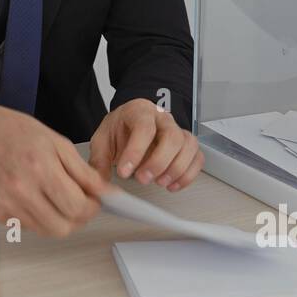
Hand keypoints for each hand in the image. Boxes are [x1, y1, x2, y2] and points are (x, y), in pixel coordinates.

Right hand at [0, 96, 107, 236]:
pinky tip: (31, 195)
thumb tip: (105, 193)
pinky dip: (35, 216)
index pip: (77, 207)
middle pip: (62, 227)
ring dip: (57, 218)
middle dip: (77, 219)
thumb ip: (83, 172)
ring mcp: (4, 204)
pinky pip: (25, 226)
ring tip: (53, 196)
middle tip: (78, 203)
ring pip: (44, 230)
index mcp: (40, 167)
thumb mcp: (58, 142)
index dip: (92, 208)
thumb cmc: (15, 132)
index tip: (93, 201)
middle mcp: (20, 189)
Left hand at [88, 98, 202, 191]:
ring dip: (176, 169)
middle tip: (143, 179)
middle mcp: (162, 118)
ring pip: (188, 146)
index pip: (143, 127)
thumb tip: (100, 183)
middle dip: (159, 161)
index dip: (136, 150)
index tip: (124, 171)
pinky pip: (197, 158)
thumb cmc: (119, 130)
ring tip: (159, 182)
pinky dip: (188, 174)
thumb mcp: (102, 140)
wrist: (130, 124)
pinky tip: (172, 185)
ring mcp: (177, 130)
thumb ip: (99, 160)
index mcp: (139, 111)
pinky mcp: (187, 146)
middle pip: (172, 136)